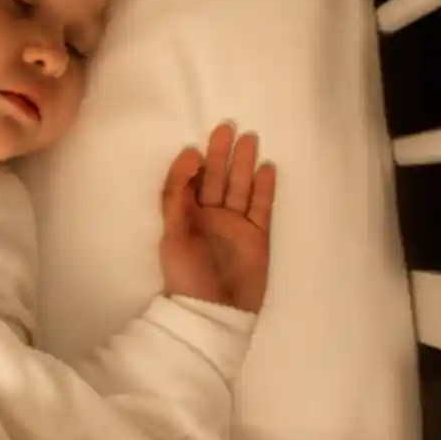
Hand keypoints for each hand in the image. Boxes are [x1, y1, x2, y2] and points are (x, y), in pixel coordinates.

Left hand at [159, 122, 275, 312]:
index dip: (192, 164)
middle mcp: (211, 217)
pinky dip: (264, 189)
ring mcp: (236, 226)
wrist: (215, 313)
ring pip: (240, 188)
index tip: (196, 148)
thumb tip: (190, 156)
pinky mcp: (257, 238)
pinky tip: (267, 168)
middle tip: (227, 126)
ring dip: (244, 164)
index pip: (189, 182)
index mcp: (187, 216)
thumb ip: (177, 195)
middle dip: (221, 154)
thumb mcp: (173, 233)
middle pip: (216, 179)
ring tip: (250, 138)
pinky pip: (261, 208)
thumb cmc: (187, 274)